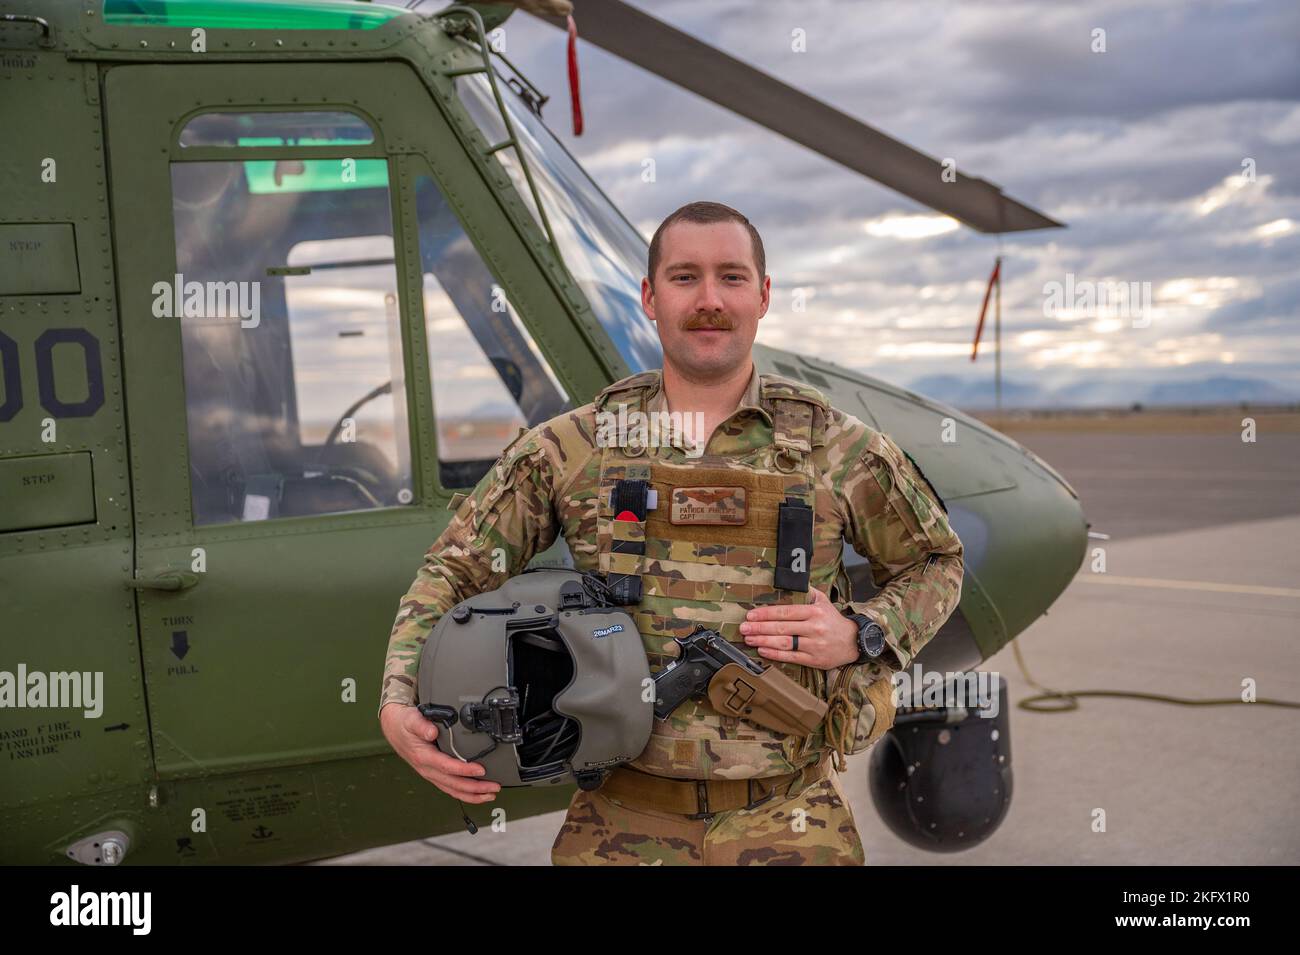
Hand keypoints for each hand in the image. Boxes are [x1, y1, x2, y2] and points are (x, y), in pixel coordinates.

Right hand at [379, 703, 499, 802]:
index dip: (464, 770)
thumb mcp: (411, 719)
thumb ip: (421, 725)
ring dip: (473, 795)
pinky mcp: (435, 775)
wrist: (395, 729)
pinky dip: (465, 794)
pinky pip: (450, 788)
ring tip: (490, 795)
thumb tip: (432, 732)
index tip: (481, 770)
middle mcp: (427, 769)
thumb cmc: (405, 724)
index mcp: (423, 757)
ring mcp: (431, 774)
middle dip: (475, 788)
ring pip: (453, 790)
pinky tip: (477, 795)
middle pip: (453, 784)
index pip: (446, 767)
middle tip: (494, 787)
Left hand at [739, 586, 859, 669]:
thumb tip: (792, 580)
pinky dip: (775, 654)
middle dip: (759, 628)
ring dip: (763, 641)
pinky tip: (762, 651)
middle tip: (744, 628)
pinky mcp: (814, 660)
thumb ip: (807, 592)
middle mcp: (814, 628)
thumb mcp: (823, 601)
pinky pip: (791, 657)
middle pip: (782, 628)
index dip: (766, 614)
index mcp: (815, 612)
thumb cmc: (833, 620)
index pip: (786, 612)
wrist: (853, 641)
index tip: (750, 615)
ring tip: (749, 639)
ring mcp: (814, 645)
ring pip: (784, 643)